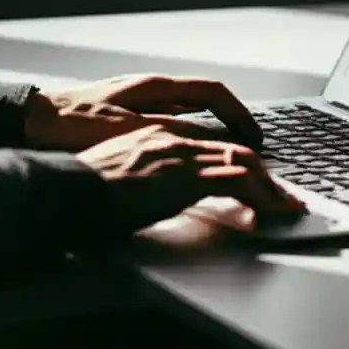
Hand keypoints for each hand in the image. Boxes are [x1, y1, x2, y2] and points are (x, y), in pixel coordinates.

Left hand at [25, 74, 261, 151]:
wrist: (28, 121)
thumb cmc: (72, 125)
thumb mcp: (129, 130)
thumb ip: (171, 132)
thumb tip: (210, 139)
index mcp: (155, 86)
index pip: (213, 93)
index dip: (239, 114)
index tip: (254, 136)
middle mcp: (150, 88)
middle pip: (204, 101)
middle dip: (229, 122)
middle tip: (246, 147)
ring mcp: (137, 99)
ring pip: (187, 112)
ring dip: (209, 130)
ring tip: (223, 154)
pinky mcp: (124, 114)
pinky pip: (169, 121)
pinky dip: (187, 135)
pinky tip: (185, 156)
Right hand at [77, 125, 303, 232]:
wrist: (65, 191)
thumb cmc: (83, 192)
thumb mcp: (121, 178)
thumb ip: (149, 181)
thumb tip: (164, 198)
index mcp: (157, 136)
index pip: (211, 143)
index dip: (238, 162)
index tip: (255, 179)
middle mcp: (172, 138)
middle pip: (233, 149)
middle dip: (263, 174)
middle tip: (281, 195)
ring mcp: (179, 154)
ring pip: (240, 161)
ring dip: (267, 186)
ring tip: (283, 205)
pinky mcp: (182, 174)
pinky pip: (233, 180)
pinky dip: (256, 195)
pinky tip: (265, 211)